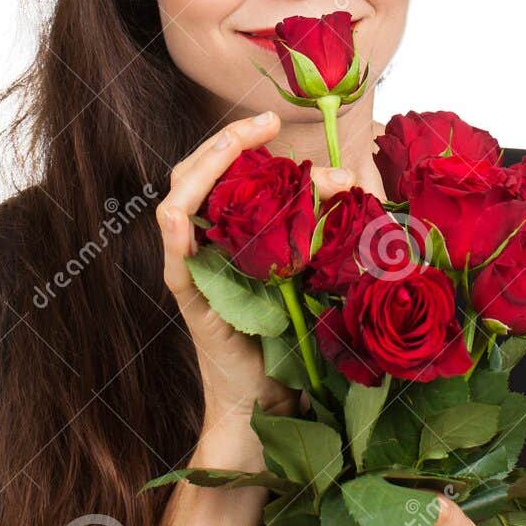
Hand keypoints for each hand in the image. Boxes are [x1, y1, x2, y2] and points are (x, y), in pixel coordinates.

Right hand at [156, 111, 360, 449]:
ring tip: (240, 143)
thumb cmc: (299, 339)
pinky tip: (186, 211)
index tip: (272, 120)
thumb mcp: (318, 270)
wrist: (275, 404)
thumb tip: (351, 182)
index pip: (219, 172)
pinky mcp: (191, 300)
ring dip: (210, 166)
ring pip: (179, 200)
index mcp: (230, 236)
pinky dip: (177, 228)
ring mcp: (192, 270)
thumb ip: (326, 227)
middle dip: (229, 141)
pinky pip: (174, 255)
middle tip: (266, 121)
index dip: (239, 141)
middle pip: (194, 174)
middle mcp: (205, 246)